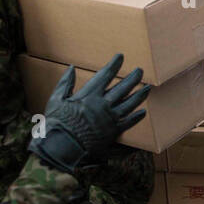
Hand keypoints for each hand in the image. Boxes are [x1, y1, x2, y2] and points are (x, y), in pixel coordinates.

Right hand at [30, 54, 151, 174]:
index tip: (120, 57)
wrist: (62, 147)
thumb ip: (65, 83)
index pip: (105, 75)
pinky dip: (137, 117)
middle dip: (133, 78)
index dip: (114, 65)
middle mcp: (103, 105)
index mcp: (89, 95)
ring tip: (147, 88)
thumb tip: (71, 68)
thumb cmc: (56, 123)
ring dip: (140, 95)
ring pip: (130, 104)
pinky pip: (128, 122)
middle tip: (140, 71)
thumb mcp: (56, 100)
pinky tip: (143, 112)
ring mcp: (110, 119)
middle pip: (122, 88)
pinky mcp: (113, 132)